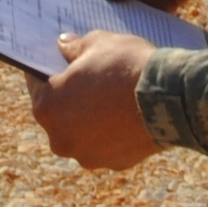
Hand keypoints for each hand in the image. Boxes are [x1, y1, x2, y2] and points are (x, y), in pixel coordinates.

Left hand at [26, 30, 160, 169]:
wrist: (171, 98)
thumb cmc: (126, 66)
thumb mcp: (97, 42)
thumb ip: (74, 46)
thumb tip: (64, 46)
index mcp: (47, 107)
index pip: (36, 83)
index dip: (47, 68)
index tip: (57, 62)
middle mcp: (60, 138)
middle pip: (58, 112)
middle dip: (69, 96)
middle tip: (87, 78)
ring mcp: (87, 155)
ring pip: (82, 132)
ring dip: (90, 118)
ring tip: (109, 97)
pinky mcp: (114, 164)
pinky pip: (106, 144)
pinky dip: (112, 132)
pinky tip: (126, 114)